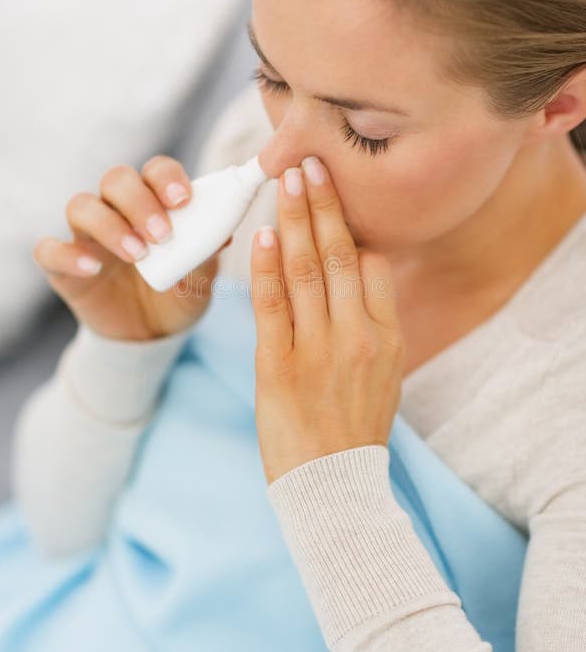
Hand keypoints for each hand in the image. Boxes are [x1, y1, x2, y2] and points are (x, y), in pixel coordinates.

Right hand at [33, 155, 231, 340]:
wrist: (152, 336)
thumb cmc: (178, 294)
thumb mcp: (200, 280)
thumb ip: (206, 255)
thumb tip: (223, 234)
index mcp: (154, 202)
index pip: (155, 170)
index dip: (167, 178)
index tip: (184, 200)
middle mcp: (117, 210)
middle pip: (116, 179)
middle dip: (139, 201)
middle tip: (163, 234)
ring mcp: (87, 236)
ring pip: (81, 206)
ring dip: (109, 225)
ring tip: (138, 255)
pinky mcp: (63, 266)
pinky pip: (49, 249)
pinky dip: (67, 255)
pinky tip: (93, 268)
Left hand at [250, 155, 403, 485]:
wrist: (332, 489)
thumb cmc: (354, 429)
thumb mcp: (384, 375)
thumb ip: (373, 323)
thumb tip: (357, 271)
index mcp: (387, 338)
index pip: (372, 266)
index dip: (351, 224)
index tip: (332, 193)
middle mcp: (358, 337)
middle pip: (340, 255)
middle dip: (323, 204)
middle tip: (310, 162)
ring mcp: (319, 351)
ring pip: (307, 270)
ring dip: (296, 220)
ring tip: (286, 180)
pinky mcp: (279, 368)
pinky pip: (273, 305)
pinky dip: (267, 267)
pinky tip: (265, 234)